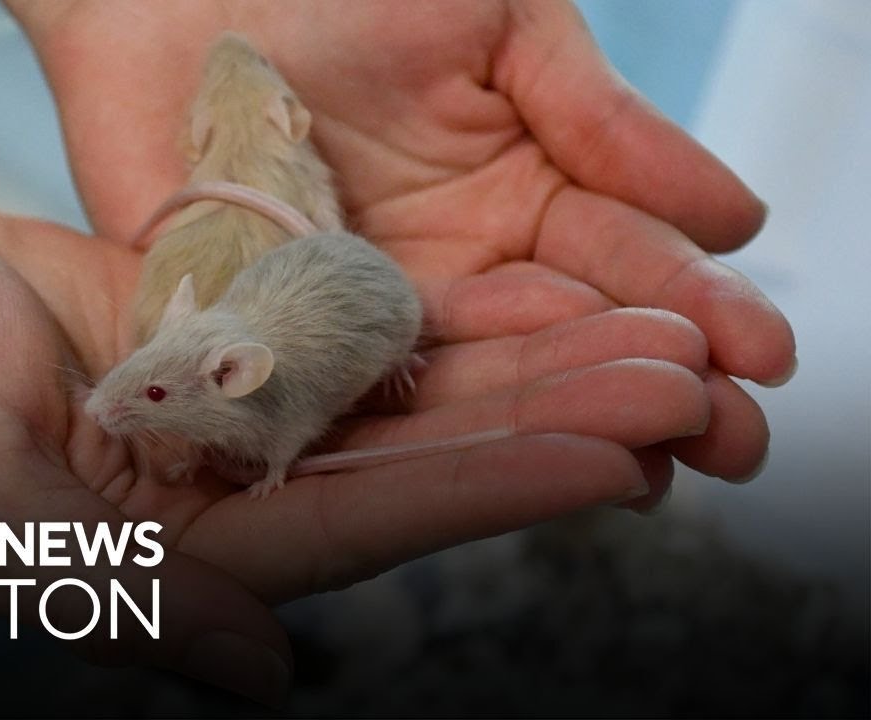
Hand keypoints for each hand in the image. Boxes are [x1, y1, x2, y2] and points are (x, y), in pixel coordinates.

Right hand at [0, 189, 697, 703]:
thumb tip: (256, 678)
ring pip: (398, 395)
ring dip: (519, 363)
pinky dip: (436, 312)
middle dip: (542, 424)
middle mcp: (221, 494)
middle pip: (409, 464)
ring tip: (641, 333)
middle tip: (677, 383)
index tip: (605, 457)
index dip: (484, 493)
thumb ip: (107, 593)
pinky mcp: (222, 334)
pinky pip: (346, 327)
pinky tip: (525, 288)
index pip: (355, 530)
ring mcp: (229, 411)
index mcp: (173, 556)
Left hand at [11, 0, 796, 497]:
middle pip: (562, 345)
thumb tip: (731, 217)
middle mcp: (456, 269)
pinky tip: (483, 470)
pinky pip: (353, 394)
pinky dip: (413, 437)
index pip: (618, 261)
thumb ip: (592, 113)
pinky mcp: (281, 336)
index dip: (690, 305)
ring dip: (557, 427)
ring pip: (474, 386)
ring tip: (646, 467)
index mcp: (520, 193)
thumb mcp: (496, 23)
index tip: (758, 357)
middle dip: (649, 390)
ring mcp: (370, 312)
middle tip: (731, 444)